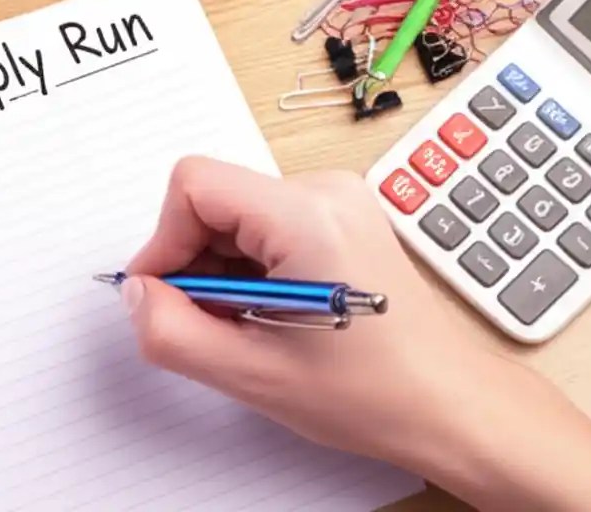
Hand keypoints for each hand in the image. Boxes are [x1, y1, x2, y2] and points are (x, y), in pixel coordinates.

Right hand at [123, 157, 590, 510]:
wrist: (453, 404)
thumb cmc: (377, 393)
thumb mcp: (252, 374)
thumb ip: (172, 331)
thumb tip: (137, 293)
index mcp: (307, 217)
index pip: (193, 185)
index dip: (164, 242)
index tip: (165, 294)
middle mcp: (325, 192)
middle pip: (214, 199)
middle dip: (195, 262)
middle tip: (216, 323)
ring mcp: (338, 201)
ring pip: (235, 215)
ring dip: (223, 270)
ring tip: (254, 325)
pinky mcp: (341, 217)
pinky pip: (264, 225)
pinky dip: (250, 268)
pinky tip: (272, 314)